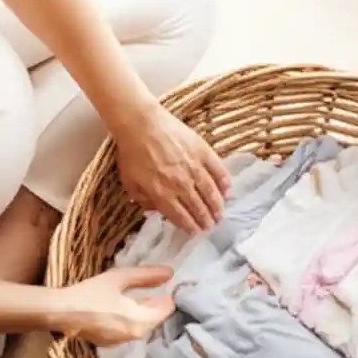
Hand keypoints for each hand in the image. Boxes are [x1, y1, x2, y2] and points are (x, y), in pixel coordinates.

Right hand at [53, 266, 175, 345]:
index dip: (168, 297)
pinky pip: (128, 330)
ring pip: (141, 326)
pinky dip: (131, 319)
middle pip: (155, 320)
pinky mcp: (109, 342)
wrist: (60, 313)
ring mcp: (121, 341)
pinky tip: (124, 307)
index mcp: (141, 322)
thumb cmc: (91, 294)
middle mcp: (135, 336)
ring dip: (144, 312)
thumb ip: (146, 276)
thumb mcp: (119, 279)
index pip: (165, 311)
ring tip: (143, 296)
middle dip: (157, 305)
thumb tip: (170, 272)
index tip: (167, 285)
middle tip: (158, 288)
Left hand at [113, 103, 229, 234]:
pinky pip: (217, 170)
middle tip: (211, 227)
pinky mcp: (202, 151)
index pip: (180, 216)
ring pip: (210, 192)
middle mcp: (180, 183)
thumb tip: (156, 211)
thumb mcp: (129, 181)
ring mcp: (193, 167)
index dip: (190, 227)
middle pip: (197, 207)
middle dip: (206, 220)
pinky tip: (227, 190)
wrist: (141, 123)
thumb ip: (142, 199)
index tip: (196, 233)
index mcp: (162, 192)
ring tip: (220, 214)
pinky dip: (224, 182)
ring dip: (216, 205)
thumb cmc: (132, 152)